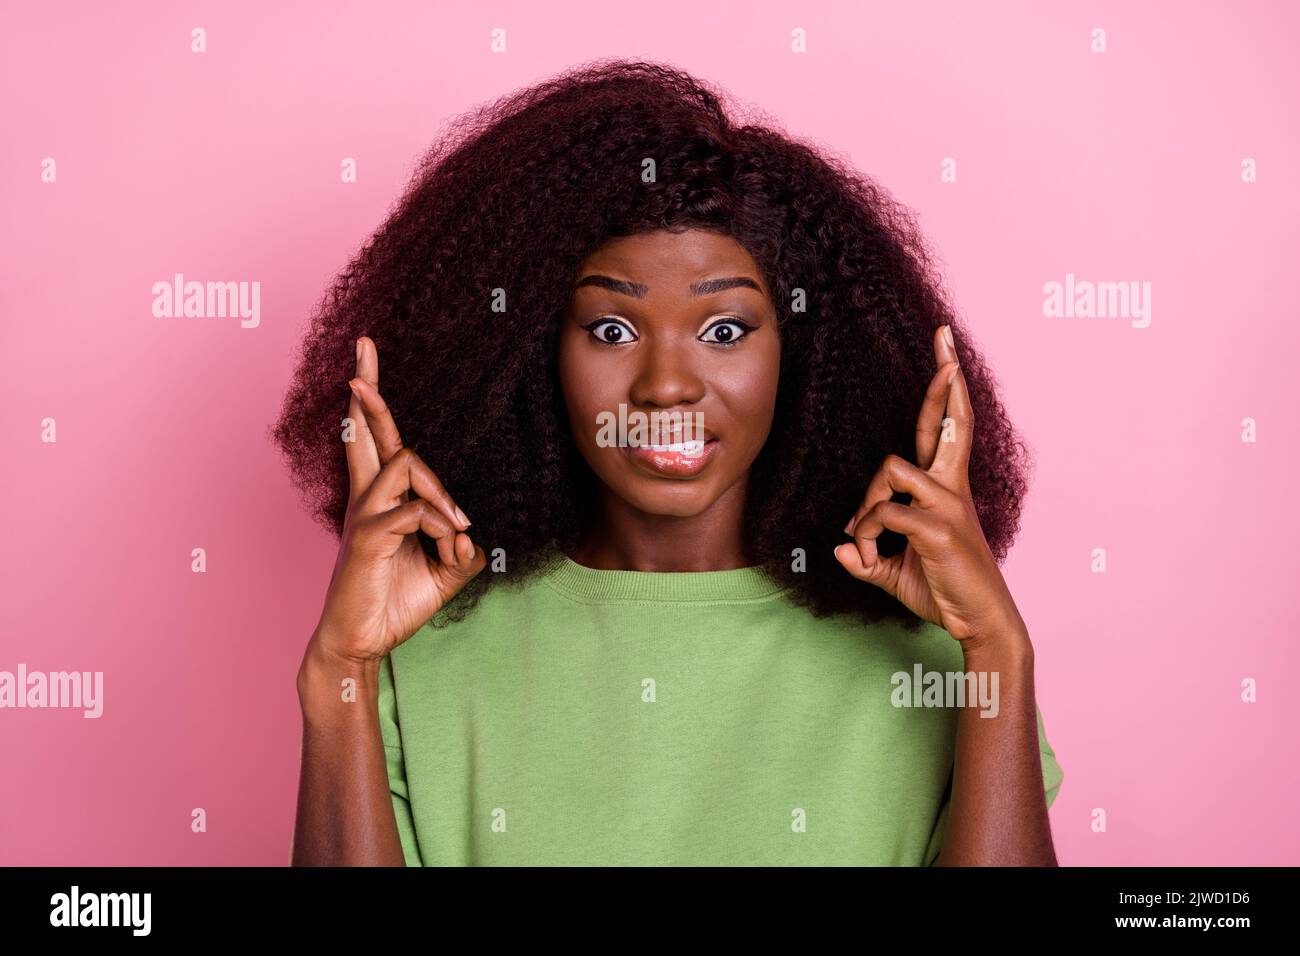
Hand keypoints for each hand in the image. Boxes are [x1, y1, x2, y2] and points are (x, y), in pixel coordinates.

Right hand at [308, 336, 486, 664]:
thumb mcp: (443, 572)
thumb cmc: (394, 603)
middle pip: (367, 432)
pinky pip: (414, 512)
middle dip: (369, 389)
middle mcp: (367, 500)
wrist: (363, 643)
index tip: (361, 363)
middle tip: (364, 345)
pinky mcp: (366, 539)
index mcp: (380, 501)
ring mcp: (364, 516)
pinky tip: (444, 552)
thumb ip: (461, 546)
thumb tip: (470, 532)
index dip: (370, 403)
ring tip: (455, 530)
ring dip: (442, 495)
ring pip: (406, 466)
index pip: (375, 442)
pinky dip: (440, 527)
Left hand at [834, 325, 1024, 643]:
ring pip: (891, 470)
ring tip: (869, 539)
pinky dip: (868, 535)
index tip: (948, 352)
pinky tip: (871, 556)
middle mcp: (951, 488)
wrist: (979, 623)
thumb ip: (868, 556)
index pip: (946, 430)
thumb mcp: (895, 571)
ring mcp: (949, 505)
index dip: (946, 391)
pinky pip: (886, 514)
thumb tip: (838, 548)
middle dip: (944, 379)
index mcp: (945, 489)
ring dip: (868, 504)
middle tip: (944, 336)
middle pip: (948, 421)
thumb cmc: (944, 592)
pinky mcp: (939, 528)